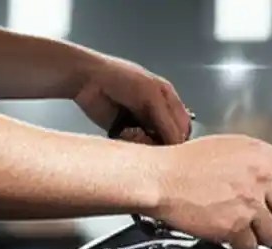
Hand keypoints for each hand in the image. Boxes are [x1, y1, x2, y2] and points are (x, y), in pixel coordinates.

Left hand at [73, 54, 191, 144]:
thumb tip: (178, 144)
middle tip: (153, 138)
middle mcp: (157, 114)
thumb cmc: (123, 79)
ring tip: (136, 132)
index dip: (181, 137)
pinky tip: (127, 133)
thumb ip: (167, 120)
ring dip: (149, 143)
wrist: (88, 80)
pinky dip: (135, 143)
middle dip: (164, 141)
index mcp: (168, 100)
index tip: (175, 147)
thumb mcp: (152, 95)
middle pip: (170, 137)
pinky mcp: (126, 133)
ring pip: (154, 144)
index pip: (183, 125)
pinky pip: (137, 146)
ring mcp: (142, 124)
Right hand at [150, 136, 271, 248]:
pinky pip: (252, 247)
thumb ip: (259, 163)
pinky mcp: (234, 226)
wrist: (161, 178)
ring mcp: (249, 204)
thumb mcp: (231, 148)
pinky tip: (235, 240)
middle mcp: (261, 179)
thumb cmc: (188, 162)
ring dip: (264, 237)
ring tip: (248, 230)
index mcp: (263, 156)